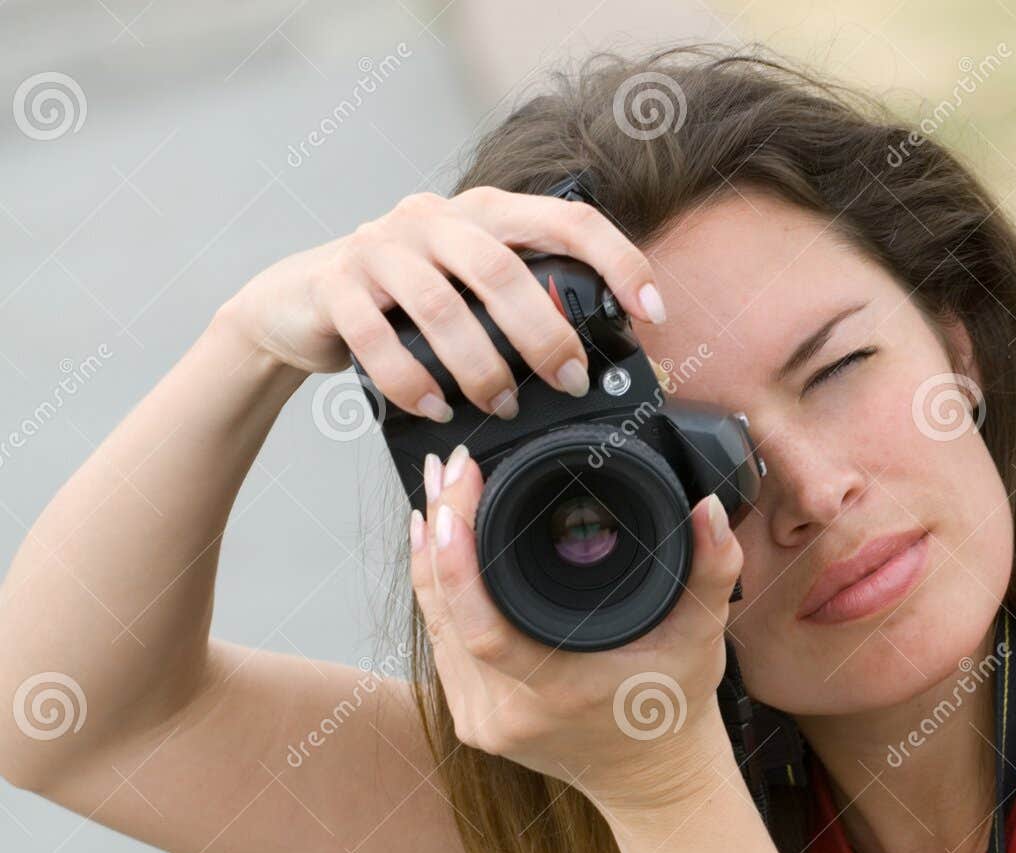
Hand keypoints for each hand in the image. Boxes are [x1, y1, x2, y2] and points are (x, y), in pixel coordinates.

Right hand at [215, 187, 666, 416]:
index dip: (617, 259)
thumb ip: (519, 302)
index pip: (566, 218)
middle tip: (569, 381)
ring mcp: (379, 248)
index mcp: (483, 213)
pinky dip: (413, 382)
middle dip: (544, 334)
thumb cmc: (403, 302)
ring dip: (481, 366)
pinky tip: (437, 409)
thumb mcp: (467, 289)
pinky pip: (378, 338)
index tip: (651, 311)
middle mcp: (432, 219)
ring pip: (442, 307)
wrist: (296, 305)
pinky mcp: (335, 287)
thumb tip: (593, 361)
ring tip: (502, 405)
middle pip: (503, 271)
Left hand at [410, 443, 744, 816]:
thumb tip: (709, 509)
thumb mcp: (702, 636)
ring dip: (430, 556)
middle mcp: (508, 712)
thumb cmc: (675, 706)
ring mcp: (482, 720)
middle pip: (445, 615)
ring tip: (438, 492)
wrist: (655, 777)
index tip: (458, 496)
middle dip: (439, 532)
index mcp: (559, 691)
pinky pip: (441, 644)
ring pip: (435, 625)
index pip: (482, 625)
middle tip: (447, 469)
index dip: (458, 561)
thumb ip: (712, 570)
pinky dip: (437, 591)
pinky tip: (436, 546)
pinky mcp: (472, 718)